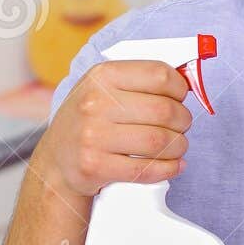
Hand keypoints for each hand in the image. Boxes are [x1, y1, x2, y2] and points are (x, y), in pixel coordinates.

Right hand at [32, 59, 192, 199]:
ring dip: (178, 146)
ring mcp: (93, 136)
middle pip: (165, 110)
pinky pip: (147, 169)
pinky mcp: (95, 166)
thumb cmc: (90, 119)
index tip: (180, 97)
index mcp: (102, 76)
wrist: (57, 160)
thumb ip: (138, 80)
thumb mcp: (104, 87)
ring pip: (160, 141)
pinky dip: (169, 168)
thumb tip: (186, 82)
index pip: (160, 75)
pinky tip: (173, 165)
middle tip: (181, 126)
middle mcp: (95, 103)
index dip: (180, 88)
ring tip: (176, 146)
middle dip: (183, 121)